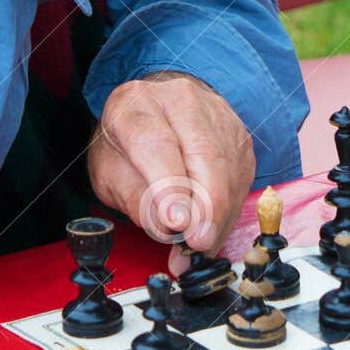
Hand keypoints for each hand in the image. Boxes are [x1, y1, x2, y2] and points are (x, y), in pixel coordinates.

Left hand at [87, 73, 255, 268]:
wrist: (155, 113)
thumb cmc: (126, 146)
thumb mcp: (108, 172)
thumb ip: (132, 197)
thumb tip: (166, 227)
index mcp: (136, 104)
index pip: (157, 145)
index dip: (169, 187)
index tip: (177, 224)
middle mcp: (181, 101)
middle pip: (205, 154)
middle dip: (206, 206)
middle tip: (198, 243)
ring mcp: (217, 115)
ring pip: (228, 170)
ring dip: (219, 216)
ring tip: (200, 248)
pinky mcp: (240, 137)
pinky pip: (241, 179)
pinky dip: (228, 212)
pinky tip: (212, 231)